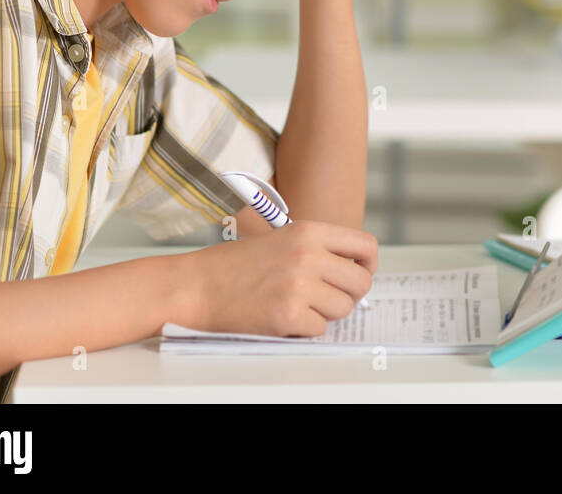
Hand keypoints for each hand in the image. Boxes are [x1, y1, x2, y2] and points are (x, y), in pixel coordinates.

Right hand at [178, 221, 378, 336]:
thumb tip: (355, 269)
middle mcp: (308, 256)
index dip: (367, 264)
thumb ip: (317, 250)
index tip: (359, 273)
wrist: (193, 286)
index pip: (365, 246)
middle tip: (329, 297)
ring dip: (325, 312)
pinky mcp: (287, 316)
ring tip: (298, 305)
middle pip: (360, 282)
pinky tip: (283, 317)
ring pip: (342, 308)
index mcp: (308, 232)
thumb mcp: (280, 240)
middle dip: (349, 294)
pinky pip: (319, 329)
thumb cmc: (233, 266)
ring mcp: (298, 286)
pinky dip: (304, 329)